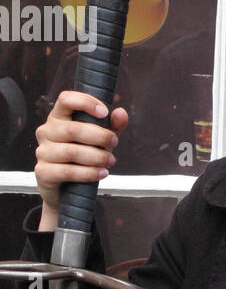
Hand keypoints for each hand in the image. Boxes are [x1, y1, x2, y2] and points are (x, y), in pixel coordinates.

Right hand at [34, 90, 128, 228]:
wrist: (67, 189)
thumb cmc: (84, 157)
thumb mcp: (101, 140)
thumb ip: (112, 126)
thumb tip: (121, 113)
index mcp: (59, 117)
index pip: (66, 99)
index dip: (85, 102)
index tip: (105, 112)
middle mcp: (46, 131)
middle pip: (73, 129)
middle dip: (100, 136)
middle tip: (114, 143)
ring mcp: (42, 152)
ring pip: (72, 152)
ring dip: (97, 157)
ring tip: (110, 161)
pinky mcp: (43, 172)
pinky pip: (67, 172)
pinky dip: (88, 173)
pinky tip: (101, 173)